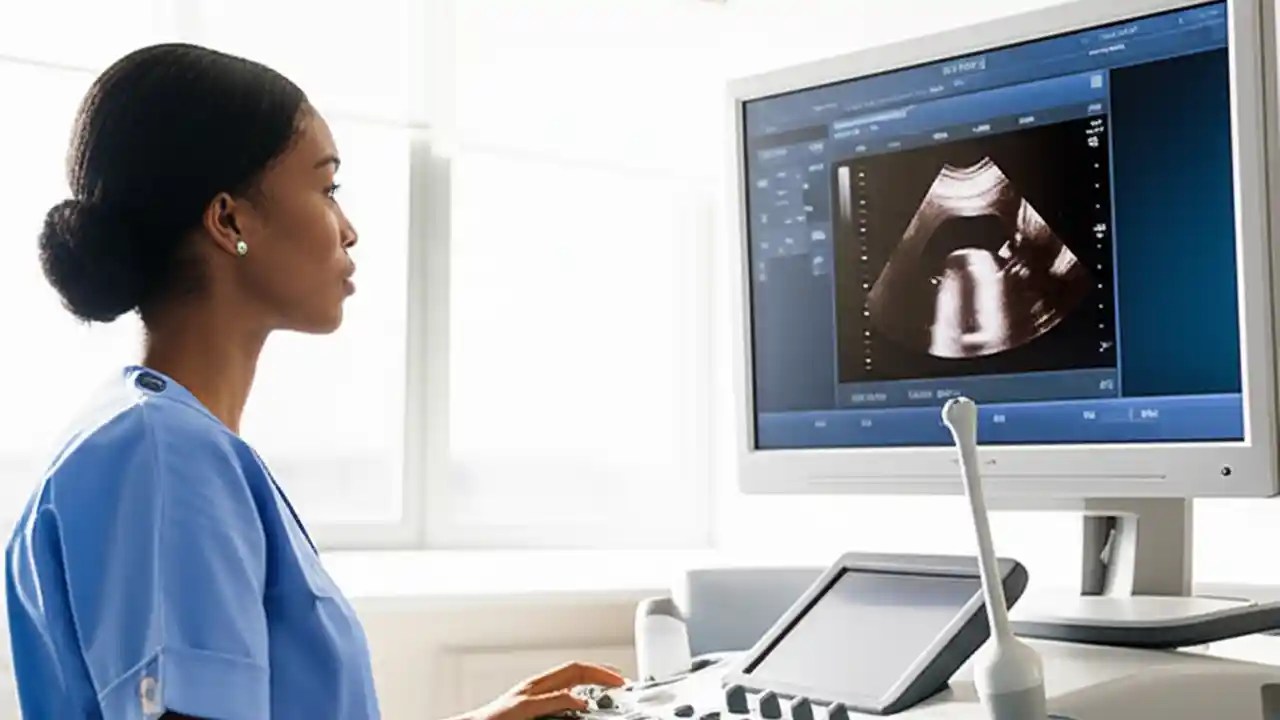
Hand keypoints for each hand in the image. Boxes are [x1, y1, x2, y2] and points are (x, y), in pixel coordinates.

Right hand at [466, 662, 625, 719]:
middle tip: (623, 680)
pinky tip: (582, 703)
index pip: (572, 671)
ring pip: (565, 676)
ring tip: (613, 683)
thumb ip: (550, 711)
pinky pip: (547, 700)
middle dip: (602, 670)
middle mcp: (532, 687)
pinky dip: (568, 699)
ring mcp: (525, 695)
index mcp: (535, 689)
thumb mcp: (529, 714)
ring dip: (593, 677)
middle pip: (574, 668)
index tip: (616, 679)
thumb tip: (575, 712)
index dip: (597, 672)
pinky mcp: (518, 708)